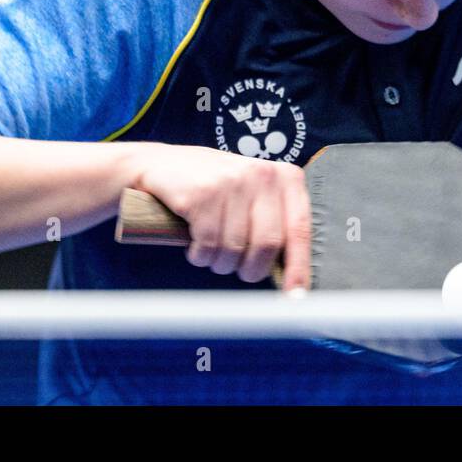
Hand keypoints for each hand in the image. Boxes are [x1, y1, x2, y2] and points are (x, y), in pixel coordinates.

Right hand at [129, 142, 310, 288]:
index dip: (298, 267)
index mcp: (285, 177)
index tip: (296, 297)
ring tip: (212, 251)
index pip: (299, 229)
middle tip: (238, 271)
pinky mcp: (202, 193)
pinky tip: (196, 246)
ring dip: (220, 263)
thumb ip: (274, 222)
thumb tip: (289, 274)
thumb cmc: (213, 187)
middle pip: (268, 244)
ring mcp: (232, 182)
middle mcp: (262, 175)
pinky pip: (208, 244)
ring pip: (235, 248)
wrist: (161, 164)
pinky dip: (201, 256)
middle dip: (251, 269)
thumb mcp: (252, 194)